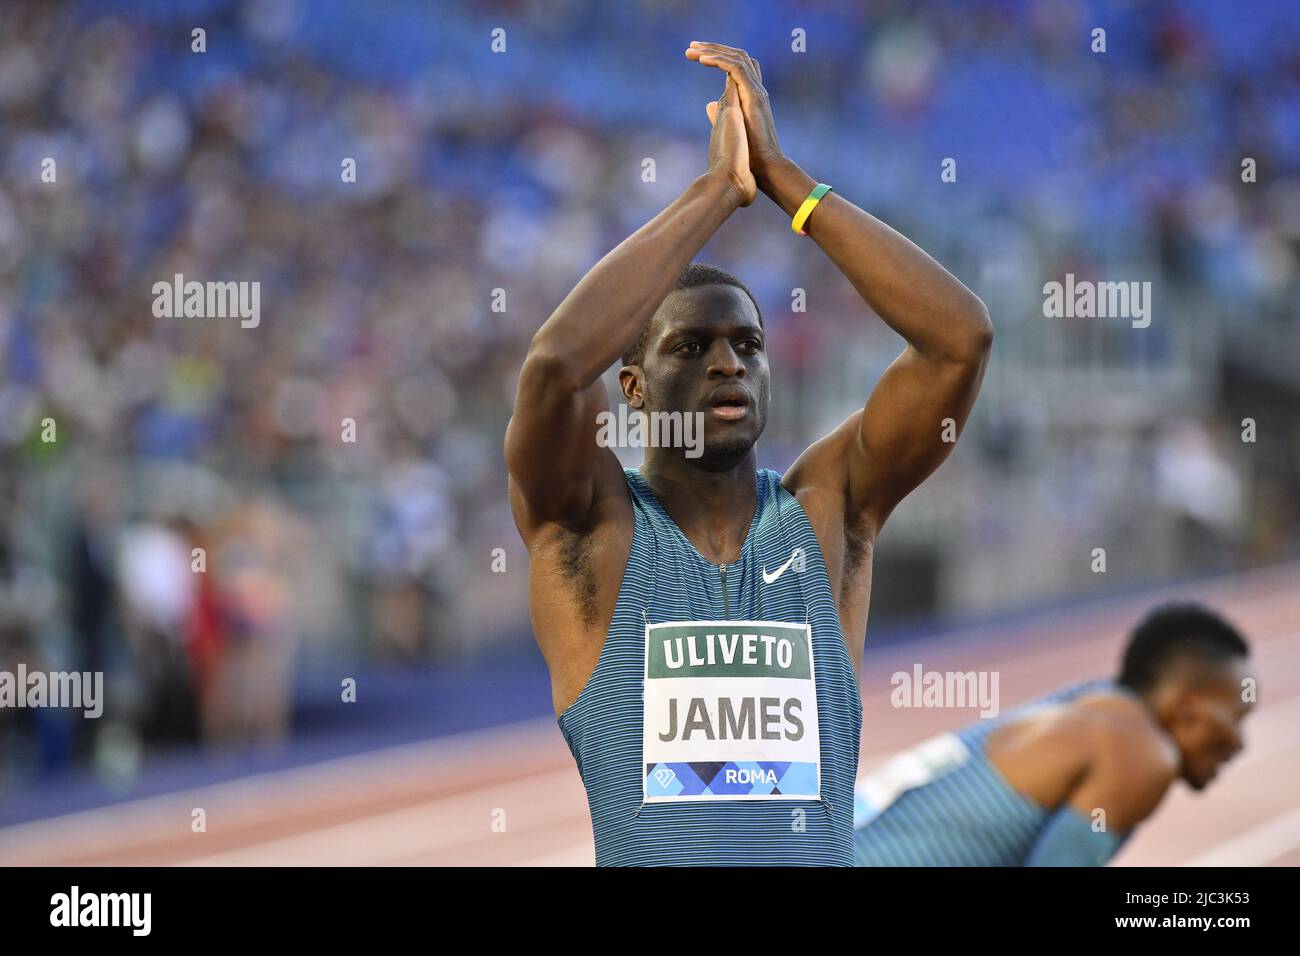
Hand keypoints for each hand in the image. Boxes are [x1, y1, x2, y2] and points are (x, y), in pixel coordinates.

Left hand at [686, 41, 783, 186]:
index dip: (717, 57)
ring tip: (692, 50)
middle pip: (736, 56)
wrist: (759, 168)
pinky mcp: (754, 96)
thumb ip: (721, 112)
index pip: (735, 66)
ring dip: (713, 51)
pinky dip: (719, 61)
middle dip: (713, 48)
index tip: (695, 55)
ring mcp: (756, 92)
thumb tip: (709, 104)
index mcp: (748, 96)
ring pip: (736, 58)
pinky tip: (701, 60)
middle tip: (690, 47)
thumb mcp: (730, 127)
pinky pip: (736, 69)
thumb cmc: (745, 155)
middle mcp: (754, 90)